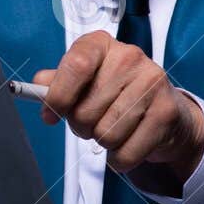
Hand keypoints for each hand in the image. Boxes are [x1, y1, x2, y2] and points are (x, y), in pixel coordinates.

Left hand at [33, 30, 203, 189]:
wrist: (164, 112)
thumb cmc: (117, 94)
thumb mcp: (85, 81)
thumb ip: (57, 83)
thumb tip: (38, 89)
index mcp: (101, 45)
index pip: (76, 65)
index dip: (59, 96)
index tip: (52, 113)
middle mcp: (129, 57)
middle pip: (86, 110)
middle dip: (82, 127)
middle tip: (94, 121)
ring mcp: (151, 83)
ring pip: (105, 135)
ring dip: (103, 143)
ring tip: (114, 129)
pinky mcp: (165, 112)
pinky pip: (126, 153)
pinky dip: (120, 159)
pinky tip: (128, 143)